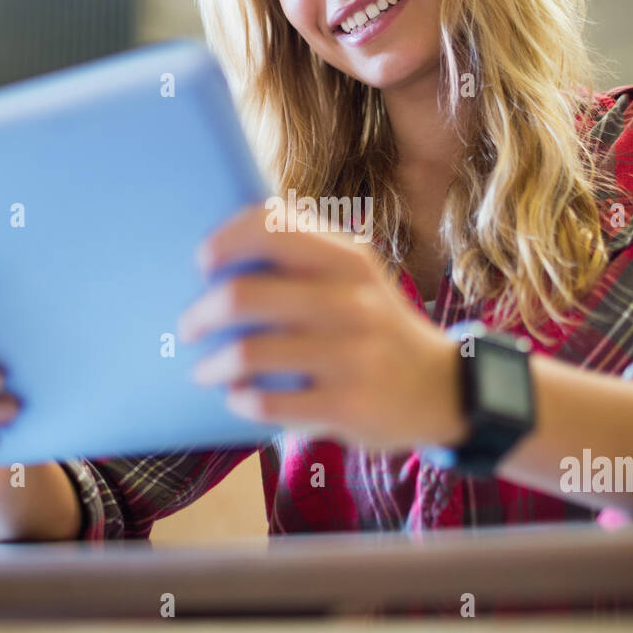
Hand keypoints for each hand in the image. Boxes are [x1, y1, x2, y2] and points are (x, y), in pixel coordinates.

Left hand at [177, 205, 467, 451]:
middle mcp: (351, 301)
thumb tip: (223, 250)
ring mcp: (351, 355)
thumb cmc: (377, 327)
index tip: (203, 262)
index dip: (224, 241)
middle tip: (189, 326)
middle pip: (245, 295)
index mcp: (348, 260)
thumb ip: (305, 258)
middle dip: (201, 313)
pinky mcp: (348, 405)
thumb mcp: (357, 279)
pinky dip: (242, 400)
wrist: (443, 389)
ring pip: (250, 353)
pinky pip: (270, 403)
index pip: (270, 227)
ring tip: (204, 370)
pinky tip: (238, 398)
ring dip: (213, 365)